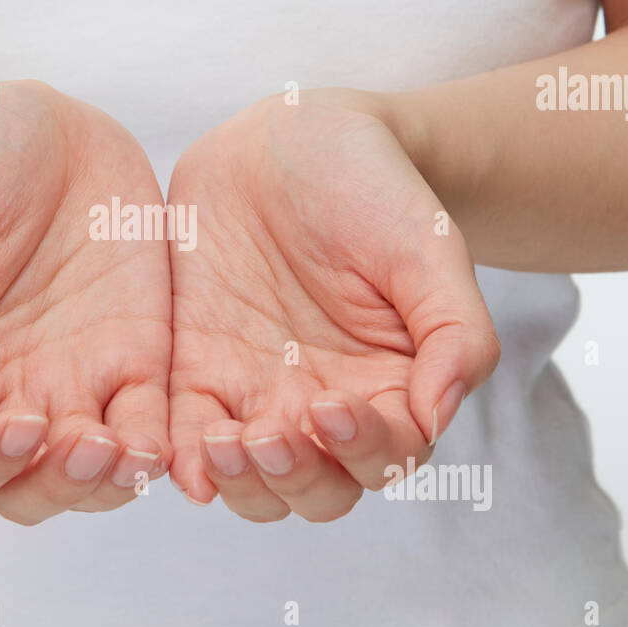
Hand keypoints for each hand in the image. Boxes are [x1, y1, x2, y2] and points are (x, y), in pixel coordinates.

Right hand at [0, 81, 171, 524]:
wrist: (30, 125)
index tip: (21, 424)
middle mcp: (15, 393)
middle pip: (35, 487)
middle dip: (61, 486)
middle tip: (91, 447)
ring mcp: (81, 377)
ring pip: (99, 471)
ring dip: (115, 479)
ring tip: (135, 454)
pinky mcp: (140, 352)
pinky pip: (155, 419)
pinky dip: (166, 443)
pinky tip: (181, 438)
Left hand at [167, 89, 499, 521]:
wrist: (295, 137)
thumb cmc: (376, 191)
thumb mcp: (430, 246)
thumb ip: (456, 333)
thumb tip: (439, 417)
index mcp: (387, 387)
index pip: (384, 456)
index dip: (361, 450)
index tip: (330, 405)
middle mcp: (320, 405)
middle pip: (314, 489)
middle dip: (293, 480)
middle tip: (267, 438)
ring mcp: (254, 391)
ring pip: (248, 479)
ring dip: (237, 482)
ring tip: (220, 444)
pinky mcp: (193, 369)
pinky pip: (182, 432)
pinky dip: (178, 458)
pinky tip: (170, 455)